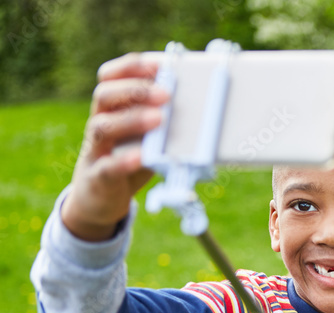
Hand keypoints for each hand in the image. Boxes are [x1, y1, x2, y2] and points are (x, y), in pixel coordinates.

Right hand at [62, 53, 168, 240]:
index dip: (130, 68)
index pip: (110, 78)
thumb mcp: (148, 138)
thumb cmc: (129, 160)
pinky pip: (108, 166)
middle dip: (135, 90)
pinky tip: (141, 157)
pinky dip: (125, 161)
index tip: (158, 65)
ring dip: (132, 119)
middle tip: (166, 93)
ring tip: (159, 119)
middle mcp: (99, 124)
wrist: (100, 198)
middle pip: (104, 96)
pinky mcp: (98, 178)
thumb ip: (166, 126)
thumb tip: (209, 116)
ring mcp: (96, 151)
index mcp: (111, 109)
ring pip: (102, 127)